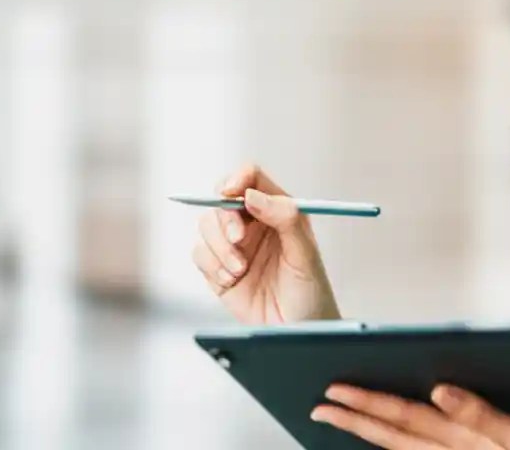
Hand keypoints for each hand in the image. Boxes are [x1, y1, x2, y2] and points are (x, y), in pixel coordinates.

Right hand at [190, 163, 339, 323]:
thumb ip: (284, 218)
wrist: (297, 331)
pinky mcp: (218, 269)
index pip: (252, 178)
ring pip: (206, 226)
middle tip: (238, 239)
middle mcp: (254, 224)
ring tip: (240, 270)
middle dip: (226, 218)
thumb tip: (252, 195)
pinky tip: (231, 280)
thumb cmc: (310, 291)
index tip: (230, 191)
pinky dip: (212, 265)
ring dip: (220, 247)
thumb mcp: (304, 253)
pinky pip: (200, 254)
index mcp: (278, 211)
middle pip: (222, 200)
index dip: (238, 178)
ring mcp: (234, 246)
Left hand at [312, 384, 509, 449]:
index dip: (367, 403)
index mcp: (469, 441)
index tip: (332, 389)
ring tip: (339, 418)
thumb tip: (439, 389)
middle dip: (356, 419)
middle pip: (398, 436)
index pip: (405, 419)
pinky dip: (400, 449)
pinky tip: (389, 440)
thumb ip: (484, 415)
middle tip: (319, 404)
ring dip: (370, 434)